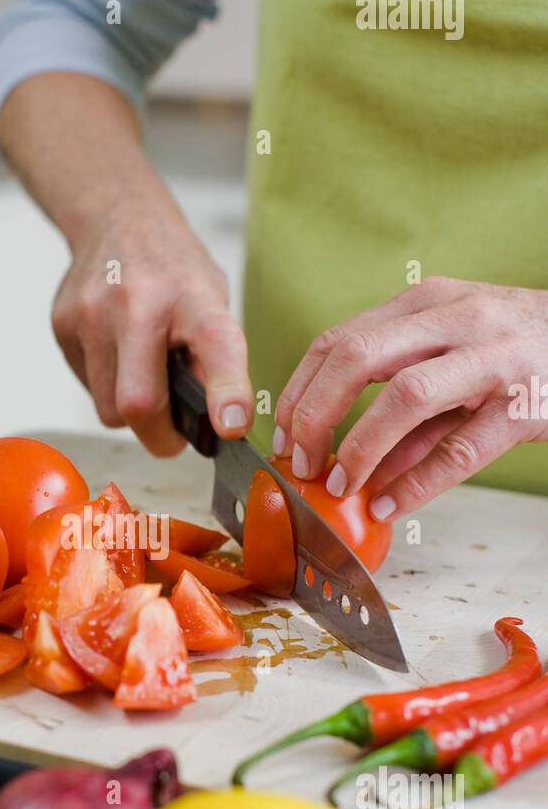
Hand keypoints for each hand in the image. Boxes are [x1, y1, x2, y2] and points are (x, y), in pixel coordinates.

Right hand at [51, 200, 252, 455]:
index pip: (216, 345)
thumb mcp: (211, 301)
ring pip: (108, 409)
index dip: (227, 390)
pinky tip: (115, 354)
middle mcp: (138, 302)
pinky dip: (105, 387)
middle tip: (173, 437)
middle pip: (139, 402)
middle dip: (158, 436)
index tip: (231, 426)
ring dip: (129, 412)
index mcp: (192, 297)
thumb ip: (212, 359)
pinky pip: (87, 388)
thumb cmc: (172, 270)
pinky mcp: (62, 325)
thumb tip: (210, 422)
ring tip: (142, 376)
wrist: (116, 217)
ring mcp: (92, 313)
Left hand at [273, 277, 547, 518]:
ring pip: (405, 397)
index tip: (284, 437)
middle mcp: (456, 319)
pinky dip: (417, 482)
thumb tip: (348, 463)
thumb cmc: (523, 350)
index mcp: (427, 303)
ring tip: (341, 486)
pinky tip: (391, 505)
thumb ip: (402, 403)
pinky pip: (461, 447)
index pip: (338, 340)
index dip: (300, 392)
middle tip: (302, 463)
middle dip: (315, 416)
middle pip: (357, 358)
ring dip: (361, 448)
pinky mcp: (526, 403)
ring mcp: (494, 358)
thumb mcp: (456, 356)